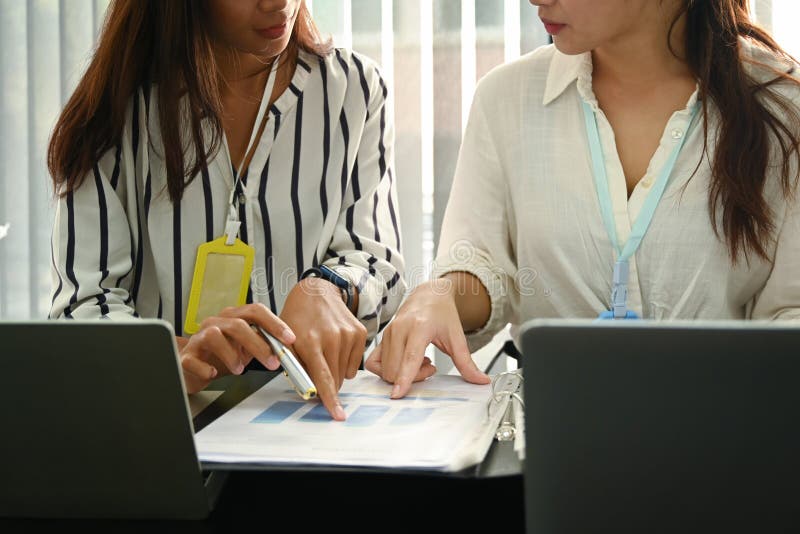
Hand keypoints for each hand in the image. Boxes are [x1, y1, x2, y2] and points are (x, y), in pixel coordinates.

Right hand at [179, 303, 295, 393]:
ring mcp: (198, 339)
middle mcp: (215, 323)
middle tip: (272, 362)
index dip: (274, 323)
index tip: (289, 338)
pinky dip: (204, 368)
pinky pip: (192, 360)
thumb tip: (287, 346)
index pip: (255, 311)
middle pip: (238, 325)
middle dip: (258, 344)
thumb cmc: (221, 353)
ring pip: (213, 336)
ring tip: (240, 369)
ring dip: (231, 354)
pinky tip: (213, 373)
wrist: (192, 365)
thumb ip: (264, 341)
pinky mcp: (186, 357)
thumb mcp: (246, 345)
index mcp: (232, 317)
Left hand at [280, 277, 367, 421]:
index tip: (338, 415)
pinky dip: (345, 362)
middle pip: (335, 379)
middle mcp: (332, 337)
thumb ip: (295, 367)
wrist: (316, 292)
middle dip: (327, 385)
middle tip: (317, 375)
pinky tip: (335, 348)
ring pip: (345, 373)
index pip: (322, 377)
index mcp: (310, 341)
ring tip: (324, 355)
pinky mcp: (359, 332)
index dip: (330, 399)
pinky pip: (355, 363)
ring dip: (335, 373)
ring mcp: (347, 334)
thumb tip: (309, 392)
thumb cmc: (297, 319)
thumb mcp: (286, 341)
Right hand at [365, 279, 489, 398]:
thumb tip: (482, 381)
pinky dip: (386, 370)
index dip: (404, 378)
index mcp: (419, 327)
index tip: (398, 394)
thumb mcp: (457, 337)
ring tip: (418, 363)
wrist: (430, 294)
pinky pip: (373, 362)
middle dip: (413, 378)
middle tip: (429, 367)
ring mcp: (388, 333)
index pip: (409, 357)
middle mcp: (400, 329)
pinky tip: (403, 362)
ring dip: (402, 375)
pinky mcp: (381, 338)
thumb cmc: (442, 313)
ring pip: (386, 369)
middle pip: (396, 369)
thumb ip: (467, 362)